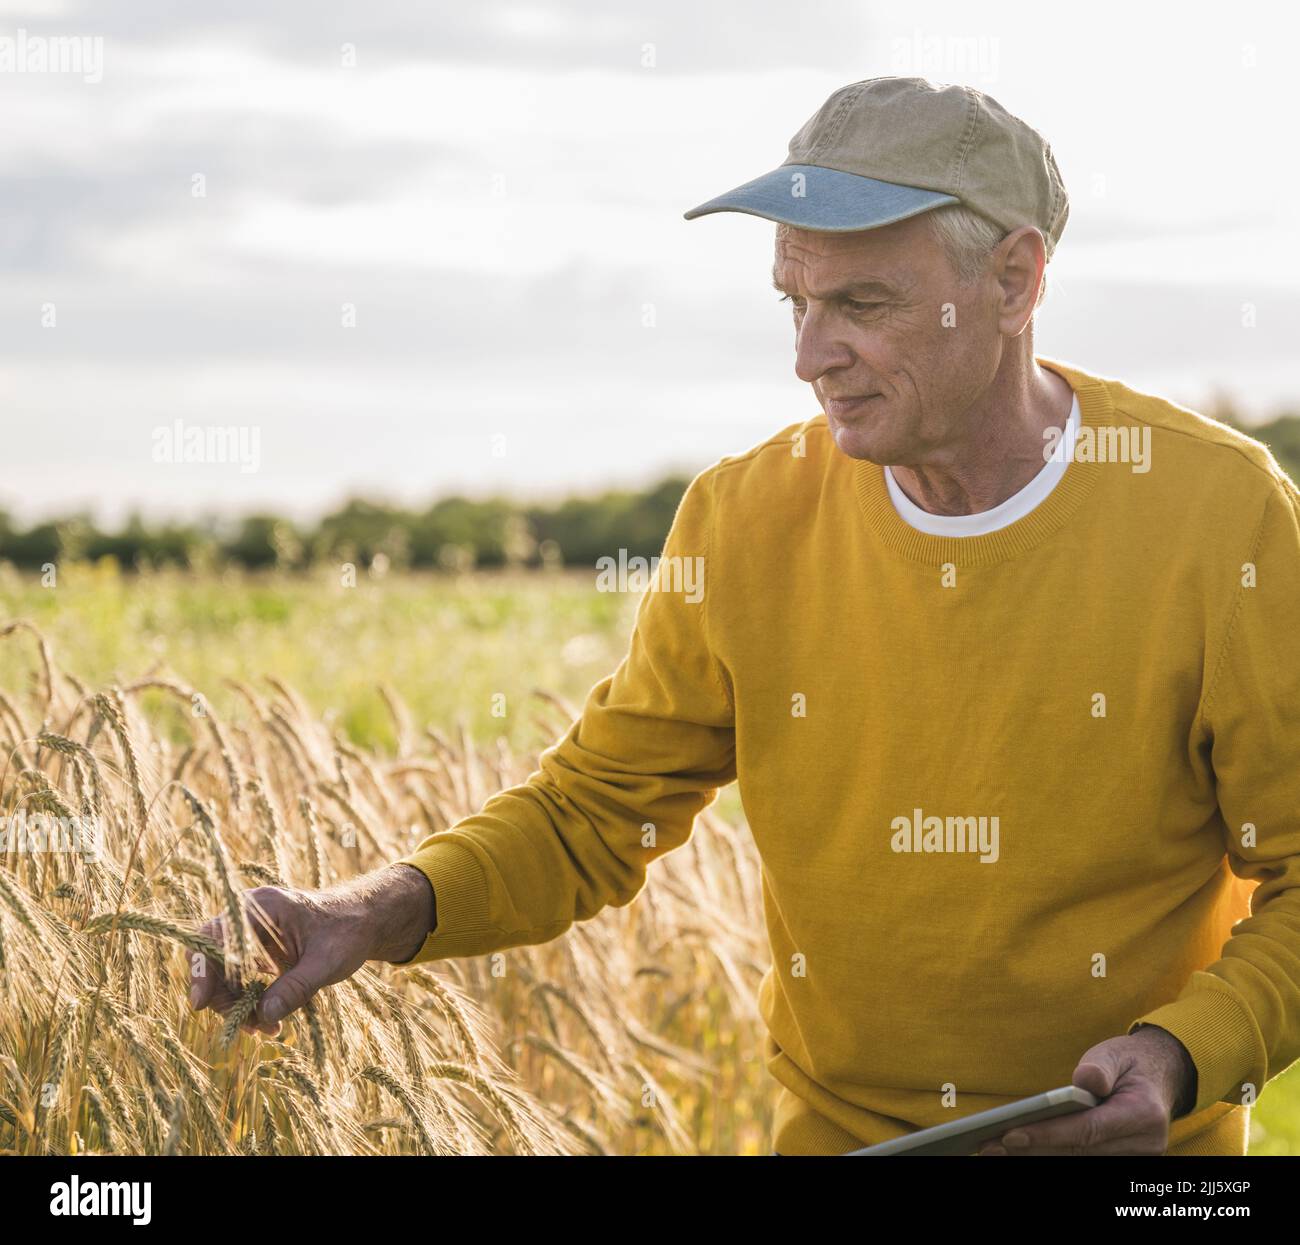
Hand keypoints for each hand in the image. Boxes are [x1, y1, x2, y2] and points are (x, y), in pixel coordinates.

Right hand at [186, 863, 434, 1033]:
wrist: (366, 922)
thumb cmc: (348, 931)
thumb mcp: (327, 961)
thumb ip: (297, 986)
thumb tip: (265, 1014)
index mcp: (261, 907)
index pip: (214, 935)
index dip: (201, 969)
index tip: (201, 1002)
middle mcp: (248, 918)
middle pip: (212, 960)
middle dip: (225, 998)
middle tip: (248, 1026)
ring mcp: (251, 936)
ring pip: (224, 976)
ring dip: (239, 1006)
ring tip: (268, 1029)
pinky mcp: (257, 953)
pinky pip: (240, 980)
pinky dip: (250, 1002)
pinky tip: (269, 1022)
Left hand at [978, 1025, 1196, 1155]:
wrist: (1160, 1078)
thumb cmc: (1129, 1063)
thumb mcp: (1115, 1053)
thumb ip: (1100, 1066)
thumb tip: (1084, 1082)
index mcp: (1144, 1114)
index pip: (1088, 1130)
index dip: (1049, 1134)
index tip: (1011, 1135)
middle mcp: (1144, 1144)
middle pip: (1079, 1151)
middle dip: (1034, 1149)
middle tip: (990, 1146)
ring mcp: (1136, 1157)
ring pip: (1079, 1160)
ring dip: (1038, 1155)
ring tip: (996, 1150)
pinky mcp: (1124, 1160)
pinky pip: (1084, 1159)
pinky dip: (1053, 1154)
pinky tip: (1022, 1150)